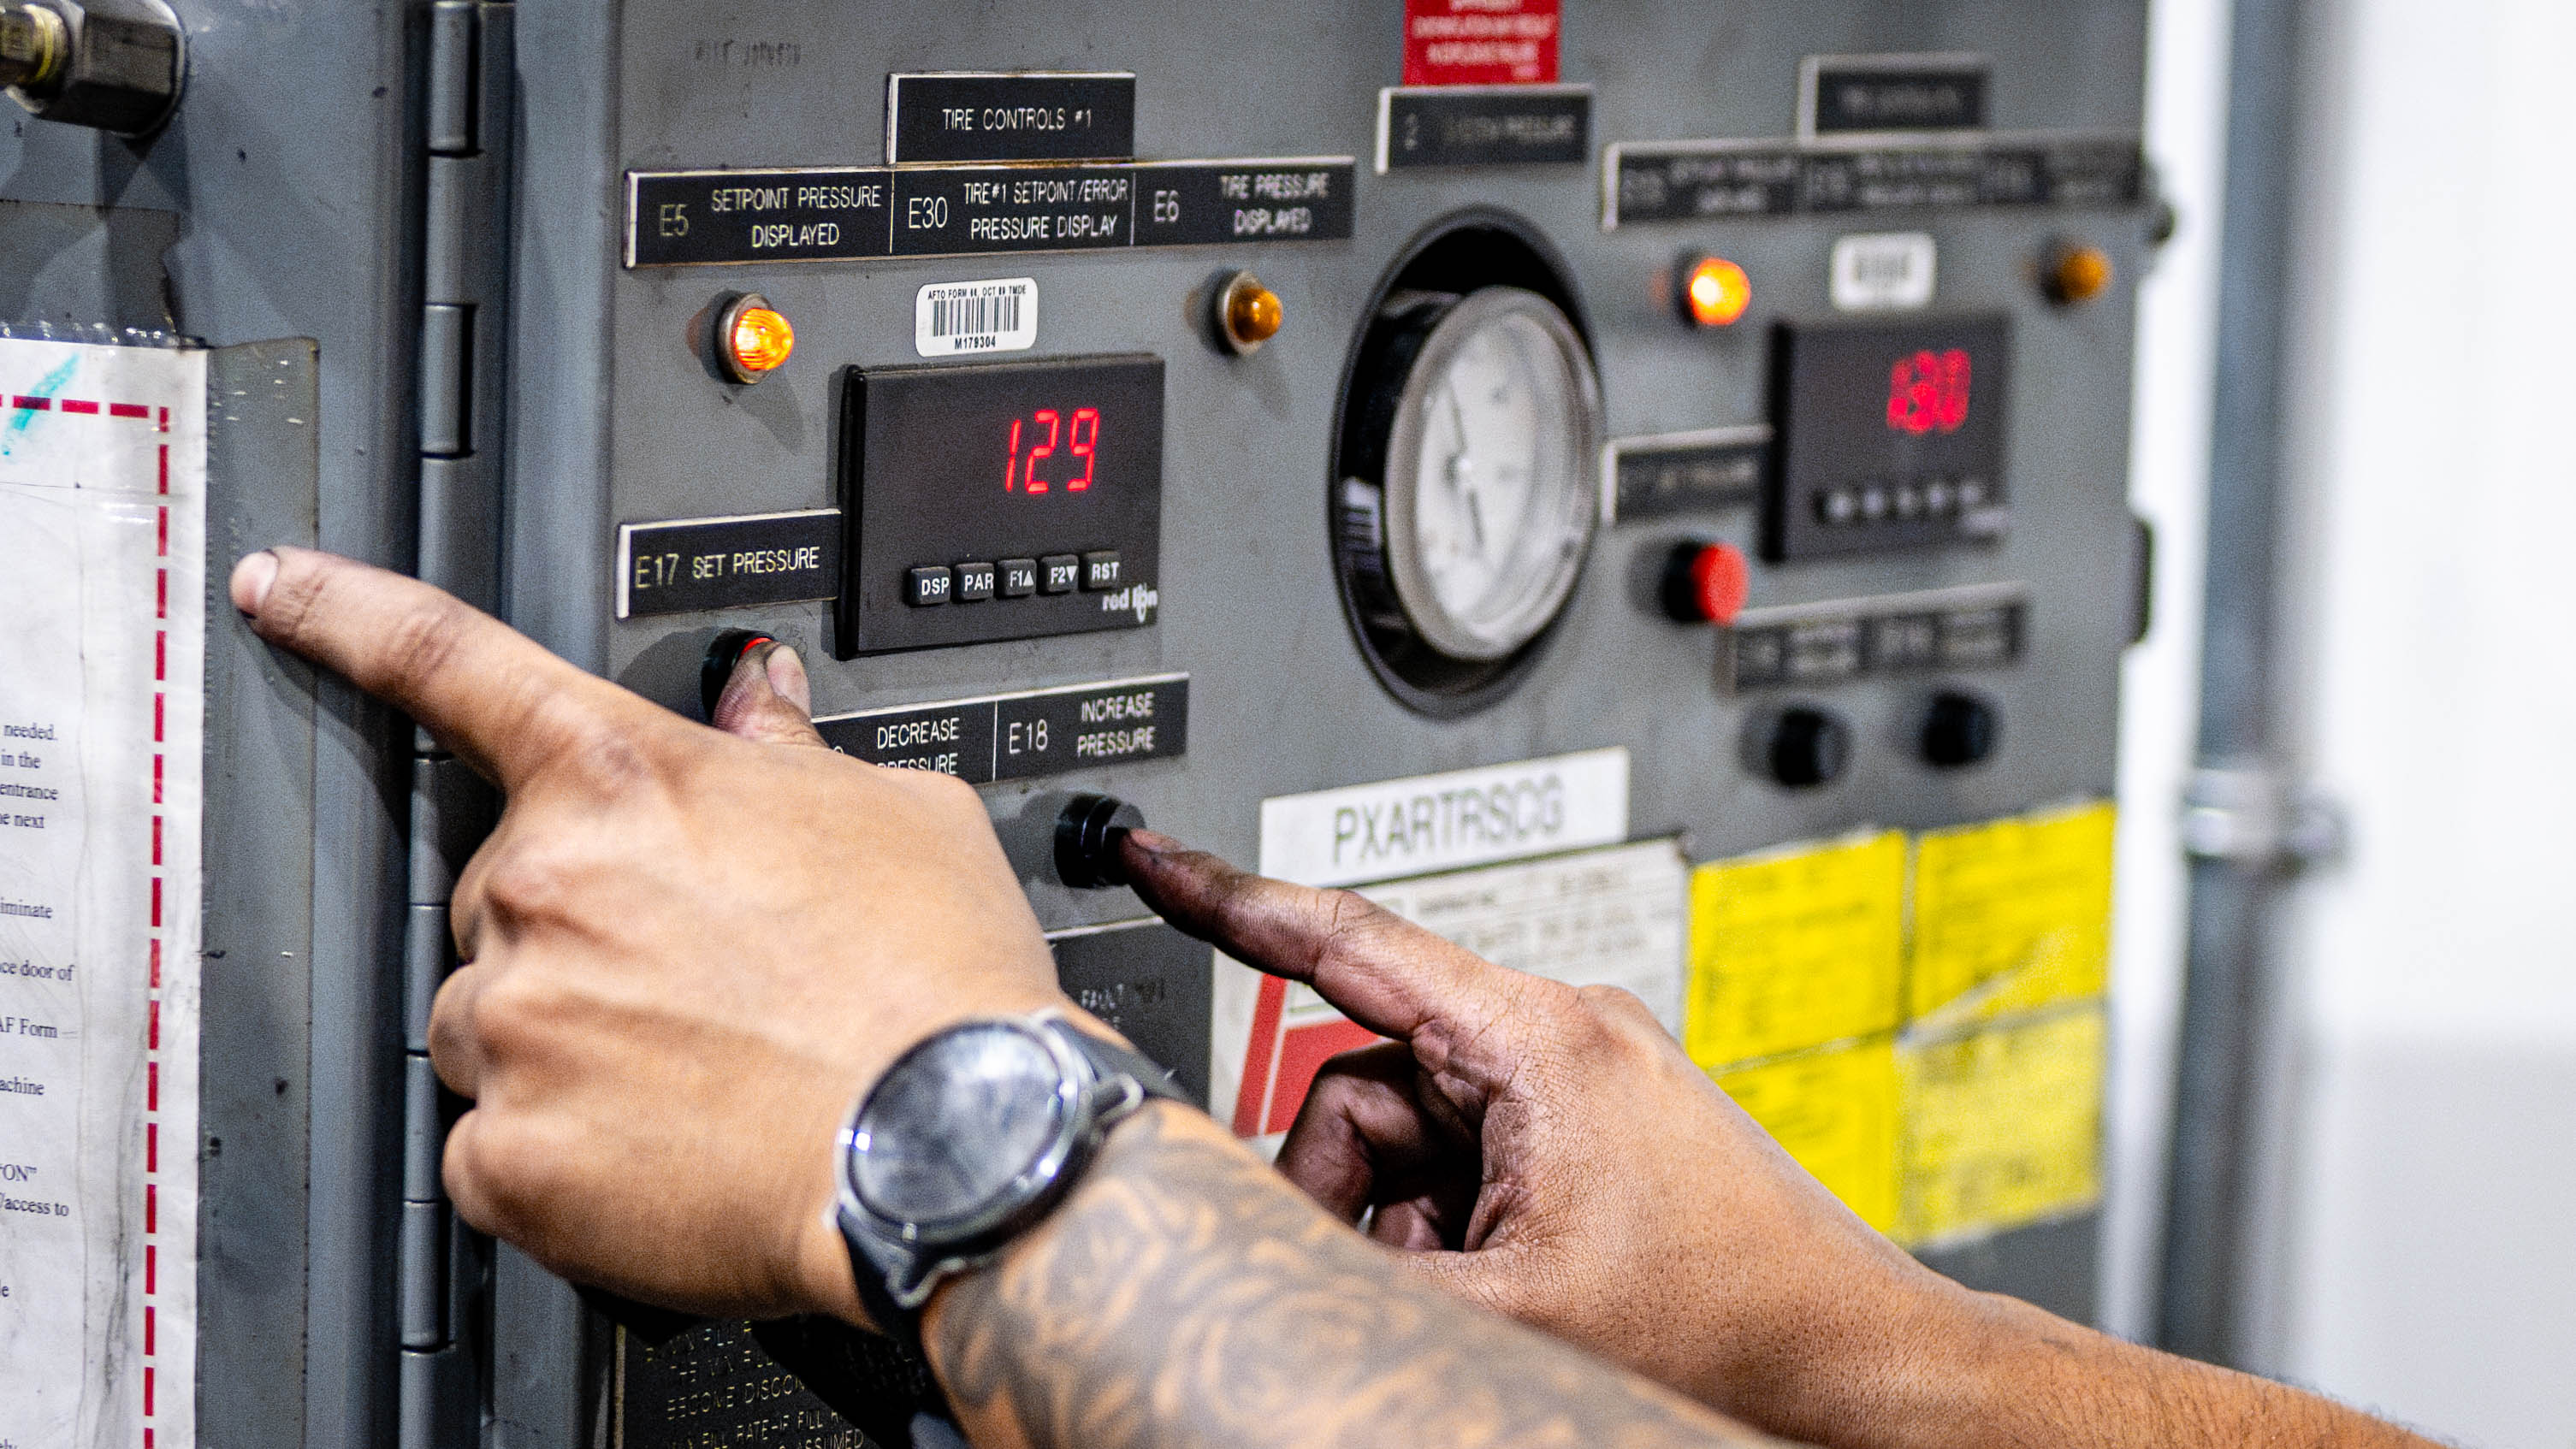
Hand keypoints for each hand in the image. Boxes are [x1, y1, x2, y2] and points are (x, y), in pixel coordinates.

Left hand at [231, 548, 1074, 1323]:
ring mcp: (516, 1025)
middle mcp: (546, 888)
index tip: (285, 588)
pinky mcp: (507, 1158)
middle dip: (574, 927)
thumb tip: (760, 699)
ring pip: (489, 1021)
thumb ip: (791, 751)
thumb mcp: (896, 811)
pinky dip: (564, 1155)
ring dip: (560, 1042)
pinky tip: (664, 1149)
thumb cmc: (935, 982)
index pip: (455, 663)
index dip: (350, 613)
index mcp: (626, 778)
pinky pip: (492, 1147)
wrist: (957, 1146)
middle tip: (690, 979)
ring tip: (694, 1074)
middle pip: (498, 895)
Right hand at [1118, 833, 1970, 1445]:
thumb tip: (1261, 1250)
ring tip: (1466, 1295)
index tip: (1153, 857)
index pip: (1346, 942)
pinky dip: (1446, 1227)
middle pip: (1363, 1079)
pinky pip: (1462, 1158)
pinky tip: (1492, 1288)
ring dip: (1400, 1220)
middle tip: (1378, 1274)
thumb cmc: (1735, 1320)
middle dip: (1342, 1182)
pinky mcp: (1585, 1132)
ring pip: (1405, 1131)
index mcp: (1539, 1038)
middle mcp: (1556, 1038)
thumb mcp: (1510, 1309)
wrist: (1851, 1365)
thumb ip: (1365, 1275)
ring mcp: (1572, 1087)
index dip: (1228, 899)